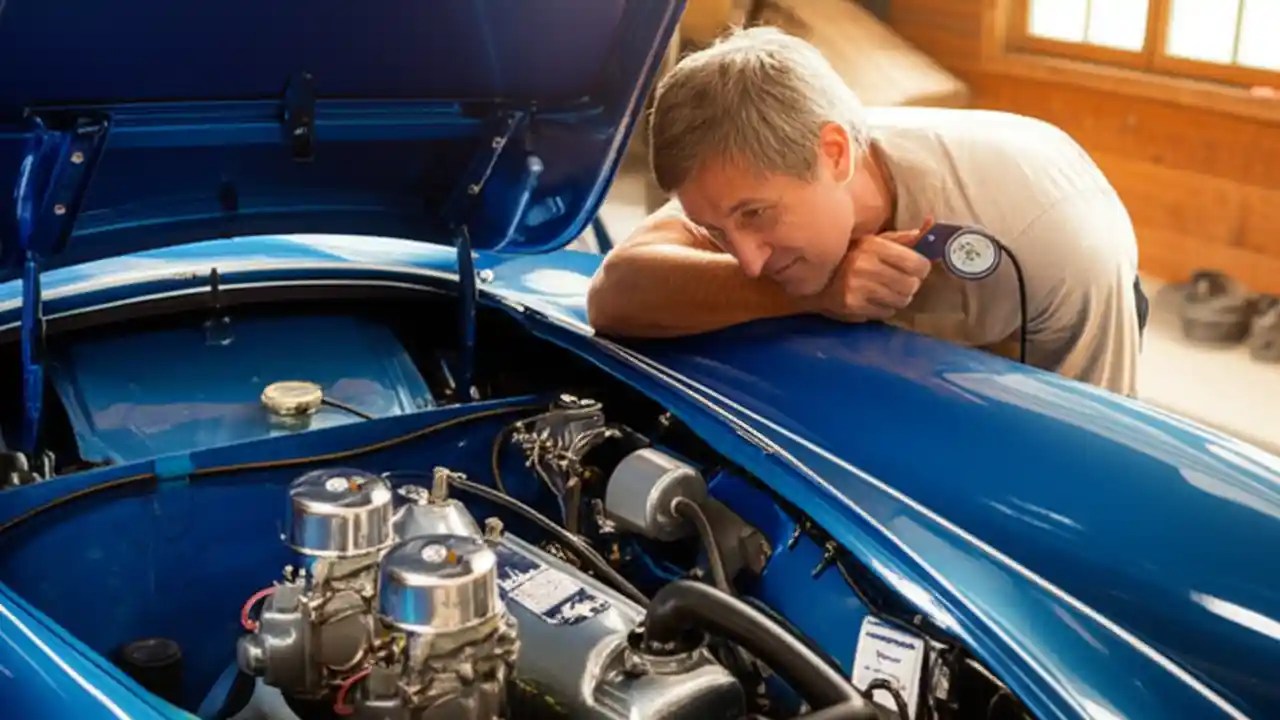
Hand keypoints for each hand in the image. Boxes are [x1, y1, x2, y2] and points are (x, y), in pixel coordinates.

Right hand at [811, 223, 933, 321]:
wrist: (815, 276)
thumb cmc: (849, 256)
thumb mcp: (874, 241)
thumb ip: (903, 237)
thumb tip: (931, 222)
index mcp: (874, 246)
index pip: (917, 264)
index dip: (921, 268)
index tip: (915, 268)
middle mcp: (866, 267)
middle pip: (911, 285)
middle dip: (911, 284)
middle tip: (902, 281)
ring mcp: (858, 289)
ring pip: (901, 300)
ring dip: (899, 297)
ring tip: (888, 290)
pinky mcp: (852, 306)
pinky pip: (886, 313)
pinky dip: (886, 308)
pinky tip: (875, 300)